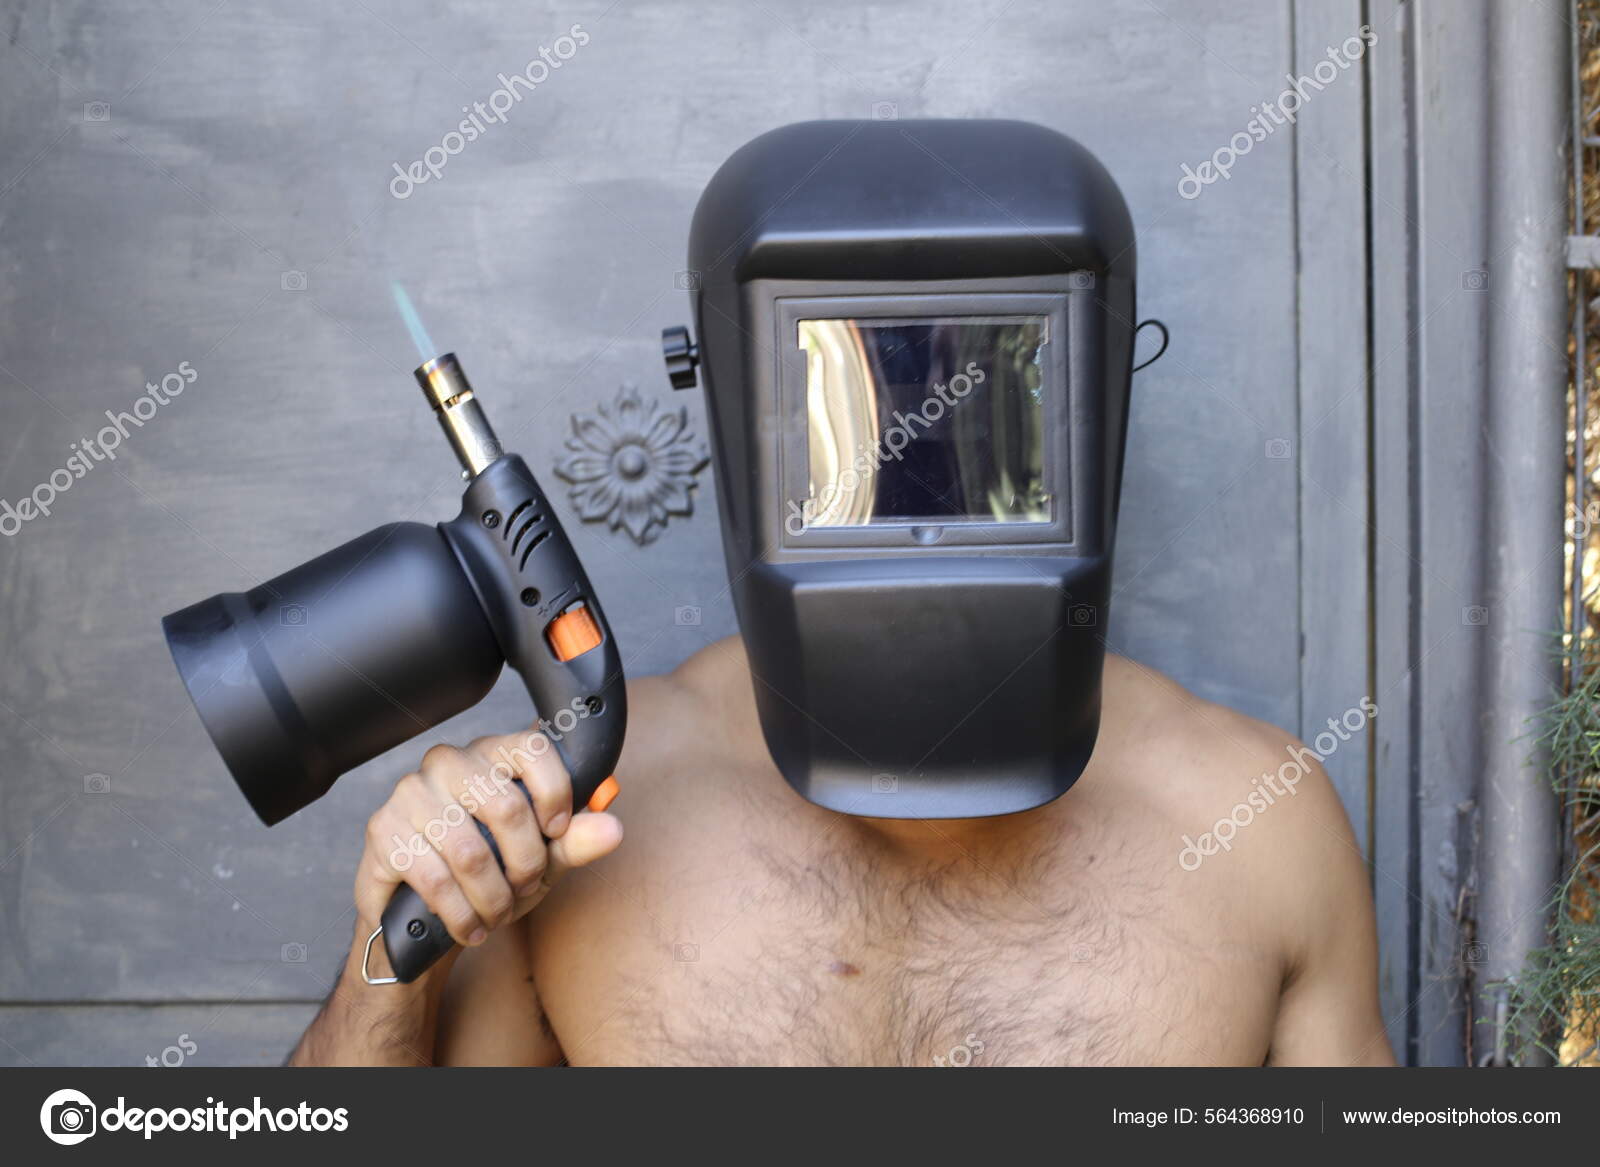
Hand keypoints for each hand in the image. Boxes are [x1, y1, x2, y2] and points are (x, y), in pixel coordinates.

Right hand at [354, 729, 622, 958]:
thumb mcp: (542, 857)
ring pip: (470, 851)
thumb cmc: (490, 873)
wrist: (425, 915)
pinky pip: (432, 877)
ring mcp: (412, 793)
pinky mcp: (383, 830)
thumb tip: (613, 828)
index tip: (557, 833)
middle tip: (525, 888)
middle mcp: (450, 762)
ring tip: (498, 914)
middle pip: (506, 807)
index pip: (534, 748)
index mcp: (493, 753)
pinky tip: (469, 926)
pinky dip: (459, 913)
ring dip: (492, 897)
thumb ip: (576, 840)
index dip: (556, 795)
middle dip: (525, 864)